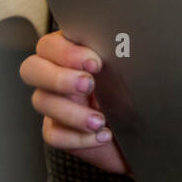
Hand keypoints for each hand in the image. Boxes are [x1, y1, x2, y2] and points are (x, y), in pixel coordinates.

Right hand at [19, 30, 132, 175]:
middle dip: (58, 77)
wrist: (150, 130)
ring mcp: (55, 103)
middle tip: (89, 85)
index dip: (65, 52)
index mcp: (74, 52)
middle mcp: (58, 75)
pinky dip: (77, 137)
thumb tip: (122, 44)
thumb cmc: (140, 91)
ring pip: (41, 101)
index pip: (50, 45)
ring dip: (72, 112)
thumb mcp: (132, 69)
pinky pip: (53, 134)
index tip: (95, 62)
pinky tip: (101, 136)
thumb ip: (118, 55)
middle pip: (32, 68)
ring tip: (101, 120)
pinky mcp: (59, 131)